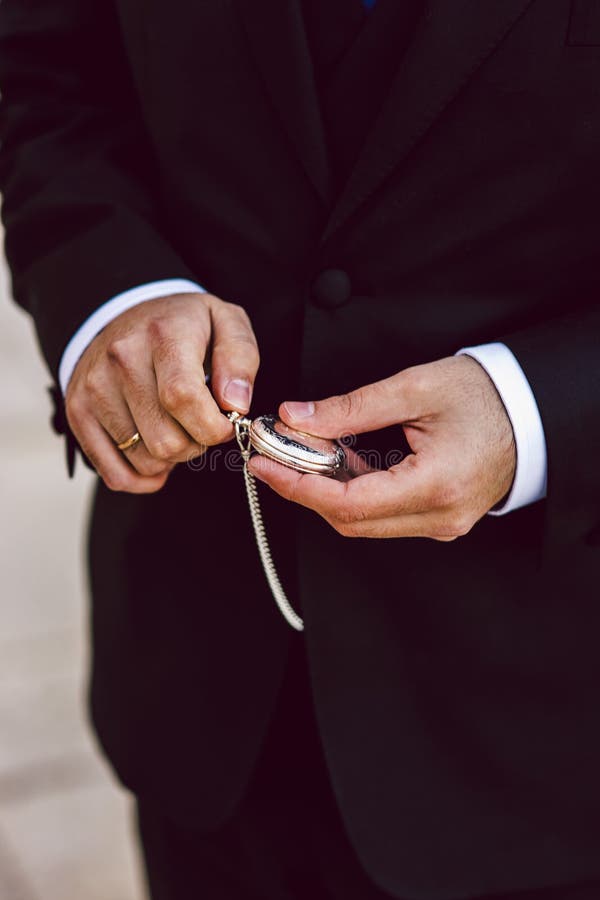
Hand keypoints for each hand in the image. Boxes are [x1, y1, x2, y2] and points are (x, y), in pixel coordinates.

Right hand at [66, 292, 258, 492]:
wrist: (128, 315)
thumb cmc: (185, 327)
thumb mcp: (226, 323)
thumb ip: (240, 360)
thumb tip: (235, 404)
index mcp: (163, 335)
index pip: (182, 398)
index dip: (213, 427)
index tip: (225, 425)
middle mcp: (121, 359)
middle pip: (166, 440)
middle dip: (196, 445)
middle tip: (199, 424)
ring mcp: (94, 388)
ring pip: (146, 461)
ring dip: (171, 458)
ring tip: (175, 428)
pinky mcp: (78, 412)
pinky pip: (115, 475)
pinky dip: (143, 478)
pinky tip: (157, 458)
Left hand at [249, 356, 515, 539]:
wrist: (531, 413)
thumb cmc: (483, 396)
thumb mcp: (414, 389)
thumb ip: (350, 408)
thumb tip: (295, 418)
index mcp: (436, 486)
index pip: (349, 504)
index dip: (299, 487)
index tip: (265, 465)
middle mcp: (439, 517)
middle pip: (351, 520)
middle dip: (304, 489)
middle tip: (272, 455)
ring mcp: (440, 524)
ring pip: (364, 521)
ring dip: (325, 491)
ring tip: (298, 453)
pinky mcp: (438, 519)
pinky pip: (383, 515)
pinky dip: (351, 491)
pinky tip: (334, 462)